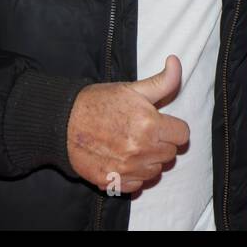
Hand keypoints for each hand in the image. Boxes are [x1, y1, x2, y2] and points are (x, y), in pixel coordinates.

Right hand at [65, 55, 189, 192]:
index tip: (162, 123)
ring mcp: (126, 168)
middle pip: (170, 154)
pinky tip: (123, 160)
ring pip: (155, 171)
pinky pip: (136, 185)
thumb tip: (175, 61)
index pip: (182, 135)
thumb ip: (162, 80)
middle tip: (144, 131)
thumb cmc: (99, 103)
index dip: (173, 127)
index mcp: (149, 125)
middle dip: (161, 143)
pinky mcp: (112, 181)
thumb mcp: (132, 88)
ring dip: (149, 160)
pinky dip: (133, 175)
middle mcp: (141, 150)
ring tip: (133, 145)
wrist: (64, 122)